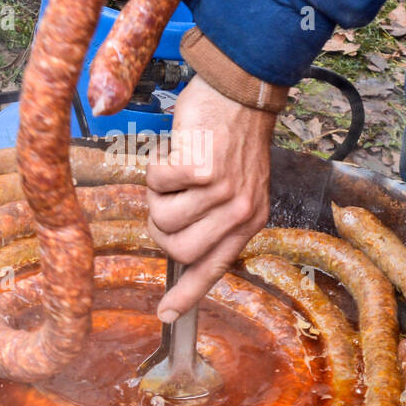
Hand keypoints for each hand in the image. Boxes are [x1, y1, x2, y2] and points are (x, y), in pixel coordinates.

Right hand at [146, 73, 276, 319]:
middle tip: (163, 203)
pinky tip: (173, 153)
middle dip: (160, 229)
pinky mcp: (207, 169)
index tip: (165, 314)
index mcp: (249, 222)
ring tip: (171, 174)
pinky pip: (159, 184)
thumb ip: (214, 218)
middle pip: (181, 251)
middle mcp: (241, 212)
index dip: (187, 293)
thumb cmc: (228, 136)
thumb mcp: (235, 185)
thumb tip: (179, 248)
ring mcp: (225, 192)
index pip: (214, 268)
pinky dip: (157, 167)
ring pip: (164, 220)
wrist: (239, 91)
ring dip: (156, 196)